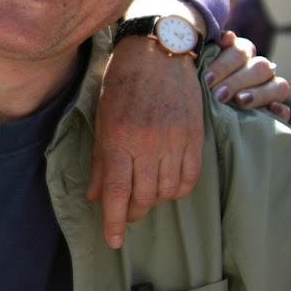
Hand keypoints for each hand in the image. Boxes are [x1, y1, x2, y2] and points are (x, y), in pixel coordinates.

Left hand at [88, 36, 201, 249]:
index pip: (117, 191)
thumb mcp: (103, 115)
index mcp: (120, 136)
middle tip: (124, 212)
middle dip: (131, 211)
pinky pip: (188, 180)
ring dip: (152, 201)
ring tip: (143, 195)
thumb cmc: (123, 79)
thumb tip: (95, 196)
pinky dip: (176, 189)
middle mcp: (148, 143)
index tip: (112, 241)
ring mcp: (174, 141)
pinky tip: (166, 185)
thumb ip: (101, 158)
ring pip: (166, 192)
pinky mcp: (194, 138)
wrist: (158, 50)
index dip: (113, 221)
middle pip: (142, 196)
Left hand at [205, 30, 290, 121]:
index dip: (225, 64)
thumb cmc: (198, 83)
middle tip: (219, 95)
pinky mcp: (277, 113)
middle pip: (261, 67)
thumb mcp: (200, 65)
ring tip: (240, 102)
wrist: (201, 113)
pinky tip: (270, 111)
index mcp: (241, 52)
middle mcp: (260, 68)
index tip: (207, 80)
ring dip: (260, 93)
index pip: (241, 50)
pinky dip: (280, 110)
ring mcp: (272, 90)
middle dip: (238, 81)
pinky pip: (286, 110)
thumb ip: (210, 48)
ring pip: (279, 85)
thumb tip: (228, 37)